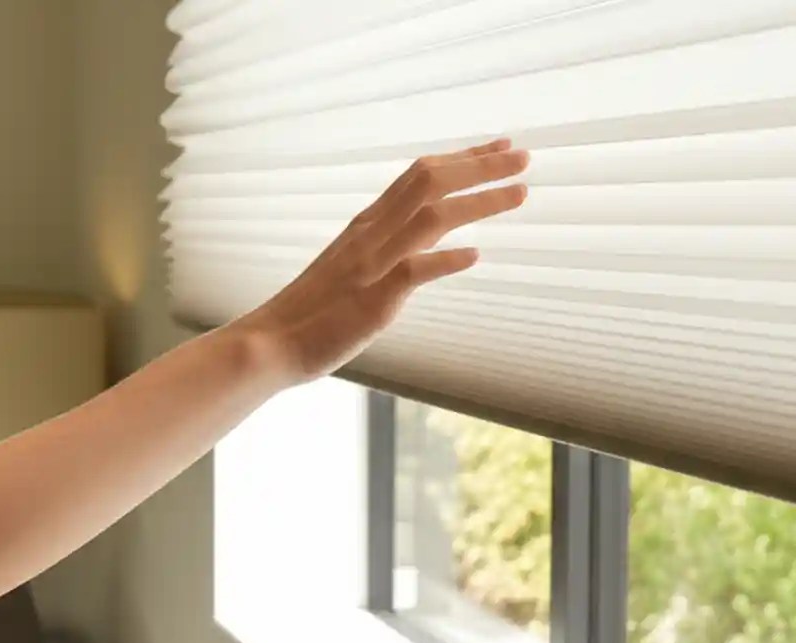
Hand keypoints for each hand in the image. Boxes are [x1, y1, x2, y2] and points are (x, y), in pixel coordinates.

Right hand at [235, 138, 529, 383]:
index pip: (420, 176)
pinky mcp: (371, 299)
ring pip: (430, 216)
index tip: (500, 146)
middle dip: (481, 165)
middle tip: (523, 155)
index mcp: (369, 224)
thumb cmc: (316, 311)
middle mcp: (372, 233)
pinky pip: (413, 270)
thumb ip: (394, 250)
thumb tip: (439, 248)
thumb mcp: (357, 268)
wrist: (272, 342)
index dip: (464, 159)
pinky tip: (475, 256)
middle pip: (431, 181)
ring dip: (479, 202)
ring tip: (519, 192)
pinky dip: (445, 260)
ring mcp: (372, 264)